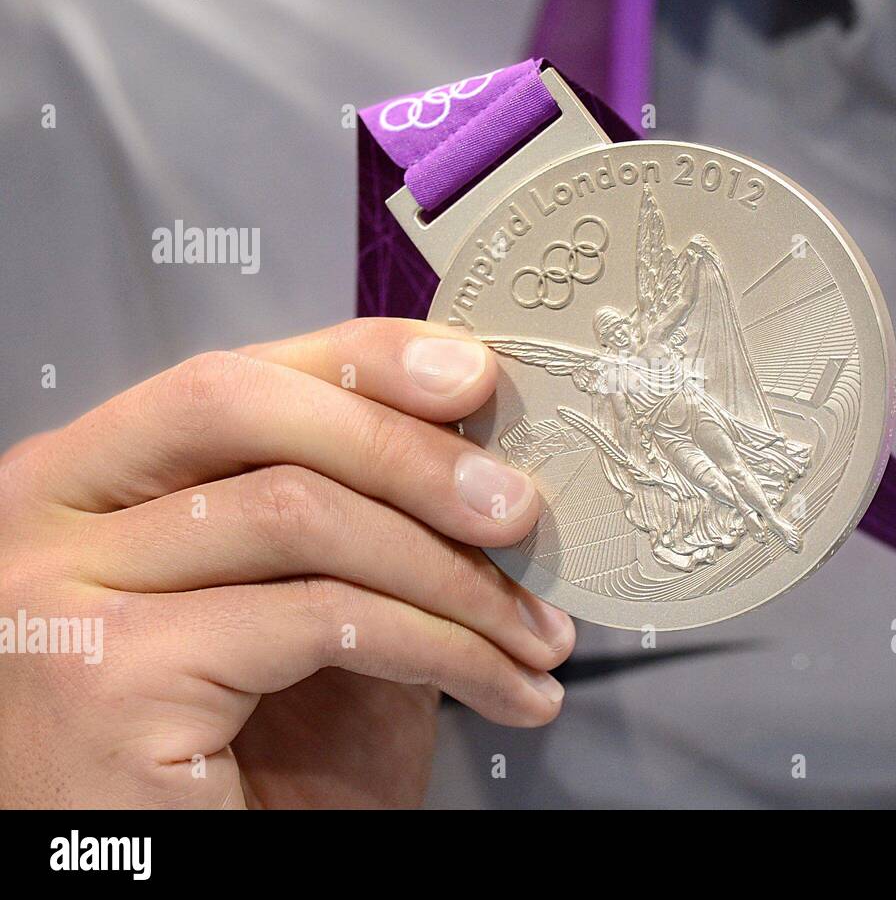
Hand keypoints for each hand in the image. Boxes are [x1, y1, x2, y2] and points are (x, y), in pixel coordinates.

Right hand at [0, 318, 574, 807]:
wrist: (184, 887)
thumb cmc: (246, 766)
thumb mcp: (307, 613)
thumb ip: (353, 521)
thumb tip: (471, 445)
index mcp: (84, 482)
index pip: (229, 376)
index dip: (360, 359)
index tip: (472, 376)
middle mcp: (43, 520)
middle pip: (245, 412)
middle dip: (408, 451)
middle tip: (519, 508)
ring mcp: (59, 594)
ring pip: (297, 512)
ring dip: (453, 576)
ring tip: (537, 633)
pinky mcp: (106, 677)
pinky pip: (320, 616)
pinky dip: (441, 645)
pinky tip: (499, 684)